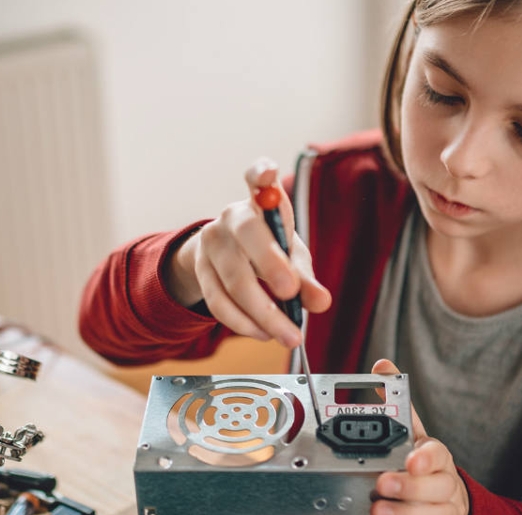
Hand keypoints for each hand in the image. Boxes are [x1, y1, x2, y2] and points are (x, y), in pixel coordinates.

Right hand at [165, 157, 331, 347]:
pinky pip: (219, 302)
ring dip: (263, 313)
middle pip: (248, 235)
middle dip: (270, 264)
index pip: (257, 178)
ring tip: (289, 336)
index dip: (261, 174)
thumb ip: (306, 279)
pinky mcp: (200, 273)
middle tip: (291, 292)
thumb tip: (321, 302)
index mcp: (260, 202)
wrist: (225, 256)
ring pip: (234, 279)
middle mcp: (232, 218)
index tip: (268, 171)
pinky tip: (264, 333)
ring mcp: (211, 245)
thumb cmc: (268, 249)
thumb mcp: (291, 256)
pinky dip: (244, 323)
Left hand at [370, 359, 469, 514]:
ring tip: (378, 513)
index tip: (411, 458)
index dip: (426, 457)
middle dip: (410, 488)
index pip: (439, 454)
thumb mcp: (412, 436)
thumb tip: (382, 366)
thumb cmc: (424, 467)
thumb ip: (396, 404)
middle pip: (439, 487)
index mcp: (437, 457)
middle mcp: (447, 485)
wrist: (451, 504)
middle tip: (381, 486)